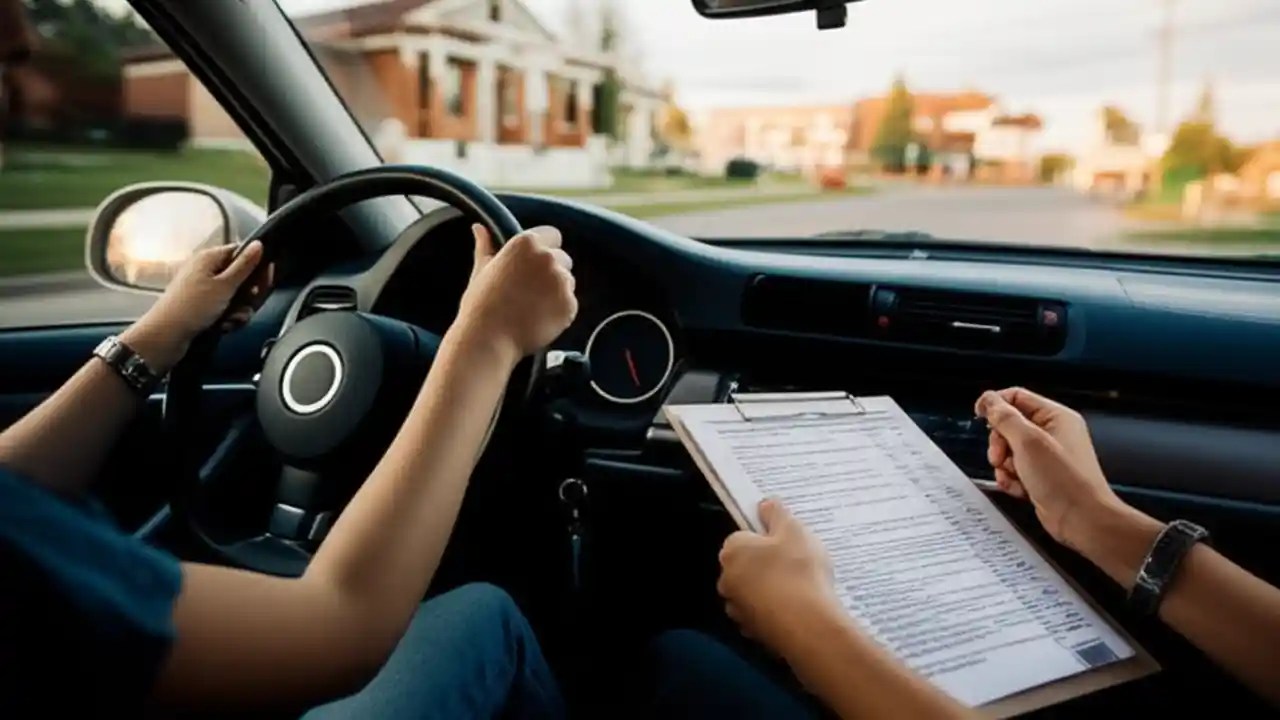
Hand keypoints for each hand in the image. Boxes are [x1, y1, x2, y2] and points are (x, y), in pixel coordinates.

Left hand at [124, 241, 272, 372]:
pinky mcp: (201, 306)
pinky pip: (224, 308)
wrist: (166, 336)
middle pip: (240, 276)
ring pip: (235, 295)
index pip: (241, 252)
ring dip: (239, 309)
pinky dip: (228, 317)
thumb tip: (259, 244)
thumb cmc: (193, 307)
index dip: (256, 266)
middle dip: (248, 293)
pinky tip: (224, 325)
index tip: (265, 280)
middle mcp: (205, 270)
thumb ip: (245, 265)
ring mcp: (203, 289)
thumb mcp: (225, 285)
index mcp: (209, 258)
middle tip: (248, 302)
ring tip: (232, 318)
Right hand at [455, 224, 576, 360]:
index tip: (533, 265)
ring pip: (569, 282)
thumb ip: (485, 245)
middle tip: (531, 290)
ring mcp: (561, 281)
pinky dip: (560, 312)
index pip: (553, 235)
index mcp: (526, 243)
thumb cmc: (480, 304)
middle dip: (552, 271)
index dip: (545, 249)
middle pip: (563, 259)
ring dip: (557, 291)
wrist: (488, 338)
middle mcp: (548, 257)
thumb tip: (480, 227)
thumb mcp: (481, 270)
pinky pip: (570, 304)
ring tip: (533, 307)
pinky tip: (539, 319)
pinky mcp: (570, 305)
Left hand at [717, 499, 842, 657]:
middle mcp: (727, 580)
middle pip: (747, 565)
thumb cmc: (798, 570)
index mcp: (732, 551)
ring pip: (755, 592)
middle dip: (767, 564)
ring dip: (771, 590)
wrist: (807, 625)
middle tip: (797, 565)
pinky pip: (764, 615)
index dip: (767, 539)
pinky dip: (776, 612)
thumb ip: (776, 513)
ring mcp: (737, 608)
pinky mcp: (752, 632)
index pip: (743, 537)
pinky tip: (798, 611)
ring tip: (802, 589)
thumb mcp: (793, 530)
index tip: (788, 544)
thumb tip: (764, 504)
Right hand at [975, 387, 1121, 549]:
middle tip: (999, 456)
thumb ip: (1004, 417)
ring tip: (1012, 475)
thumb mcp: (1028, 442)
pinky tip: (1018, 488)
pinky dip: (1011, 479)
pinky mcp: (1042, 476)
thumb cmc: (1065, 481)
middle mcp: (1053, 434)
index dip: (996, 404)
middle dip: (998, 442)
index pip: (1017, 397)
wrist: (1082, 520)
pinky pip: (1015, 470)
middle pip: (1009, 425)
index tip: (980, 415)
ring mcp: (1048, 456)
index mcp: (1056, 417)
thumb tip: (988, 400)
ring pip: (1009, 450)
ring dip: (1003, 464)